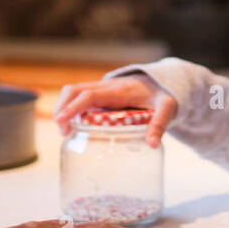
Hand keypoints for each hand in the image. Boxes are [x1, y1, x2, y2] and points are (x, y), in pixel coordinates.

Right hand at [53, 75, 178, 147]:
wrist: (162, 83)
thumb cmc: (163, 95)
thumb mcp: (167, 108)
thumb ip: (160, 124)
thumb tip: (152, 144)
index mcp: (118, 90)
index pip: (89, 95)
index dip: (73, 107)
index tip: (61, 121)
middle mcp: (106, 88)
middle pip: (74, 90)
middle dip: (62, 107)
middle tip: (62, 130)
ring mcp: (102, 91)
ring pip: (74, 92)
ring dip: (64, 108)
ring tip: (65, 131)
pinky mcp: (101, 97)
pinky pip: (80, 98)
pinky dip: (71, 109)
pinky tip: (72, 126)